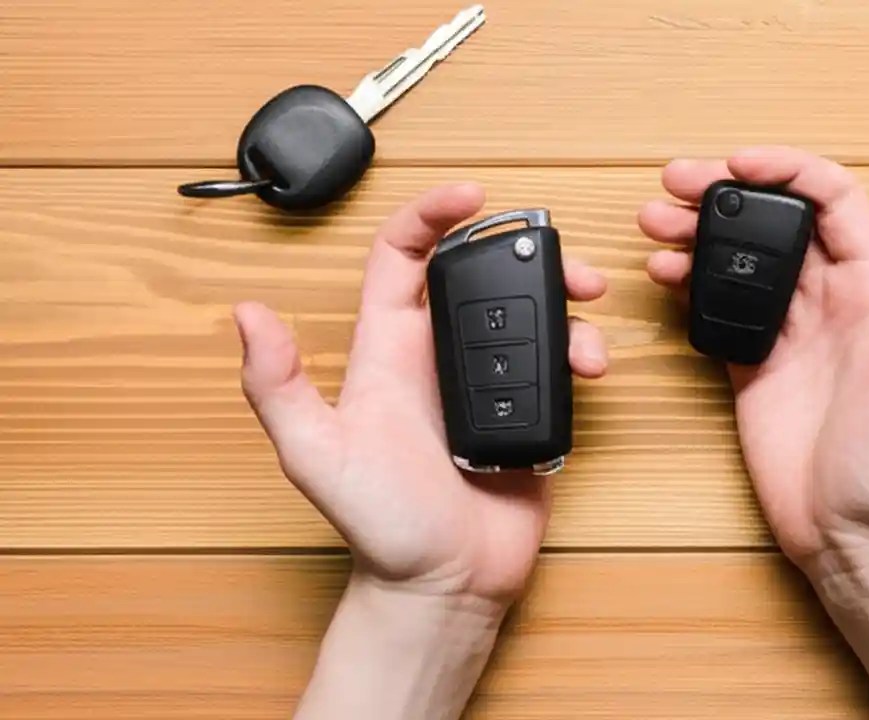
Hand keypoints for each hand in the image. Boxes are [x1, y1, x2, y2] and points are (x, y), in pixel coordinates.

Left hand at [235, 183, 608, 603]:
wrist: (443, 585)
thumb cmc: (379, 527)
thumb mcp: (315, 456)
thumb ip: (279, 388)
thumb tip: (248, 314)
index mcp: (388, 351)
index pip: (402, 258)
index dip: (431, 215)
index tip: (470, 195)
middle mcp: (438, 357)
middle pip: (481, 273)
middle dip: (523, 249)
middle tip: (557, 256)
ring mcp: (487, 385)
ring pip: (530, 313)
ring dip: (563, 297)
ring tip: (587, 307)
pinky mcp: (529, 415)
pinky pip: (559, 364)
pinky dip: (582, 351)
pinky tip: (589, 364)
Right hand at [640, 147, 868, 565]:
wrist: (855, 537)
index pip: (832, 201)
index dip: (785, 171)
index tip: (737, 165)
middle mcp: (833, 302)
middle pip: (775, 222)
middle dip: (725, 192)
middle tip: (675, 182)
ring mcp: (791, 333)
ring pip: (740, 259)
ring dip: (698, 232)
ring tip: (653, 225)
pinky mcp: (755, 365)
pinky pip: (719, 308)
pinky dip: (689, 284)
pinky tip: (664, 276)